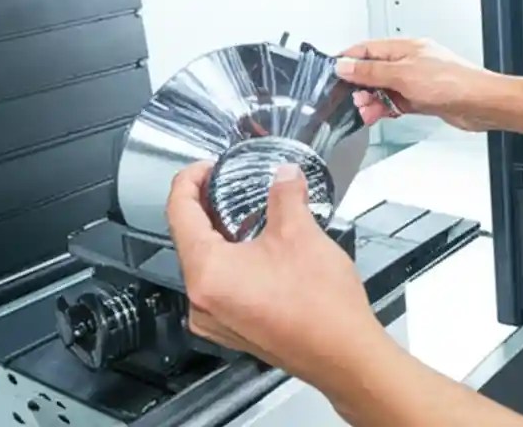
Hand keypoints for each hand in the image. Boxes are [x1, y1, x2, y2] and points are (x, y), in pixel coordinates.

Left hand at [166, 162, 393, 391]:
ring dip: (222, 237)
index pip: (178, 213)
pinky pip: (220, 288)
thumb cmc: (321, 308)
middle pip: (189, 240)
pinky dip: (233, 264)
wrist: (343, 354)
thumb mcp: (301, 233)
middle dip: (208, 209)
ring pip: (205, 266)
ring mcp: (215, 320)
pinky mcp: (233, 330)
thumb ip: (285, 196)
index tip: (205, 168)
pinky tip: (260, 252)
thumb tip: (284, 176)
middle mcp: (201, 301)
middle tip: (230, 187)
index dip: (189, 181)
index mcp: (207, 272)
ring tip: (250, 217)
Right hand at [335, 38, 502, 131]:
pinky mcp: (425, 98)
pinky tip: (380, 115)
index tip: (333, 72)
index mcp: (406, 48)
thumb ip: (371, 72)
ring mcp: (418, 81)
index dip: (348, 60)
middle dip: (360, 85)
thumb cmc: (453, 82)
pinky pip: (398, 102)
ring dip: (372, 100)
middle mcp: (412, 62)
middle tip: (352, 99)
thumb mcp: (403, 75)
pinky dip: (387, 108)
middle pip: (375, 71)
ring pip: (385, 89)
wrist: (480, 103)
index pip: (368, 49)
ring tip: (365, 111)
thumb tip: (345, 66)